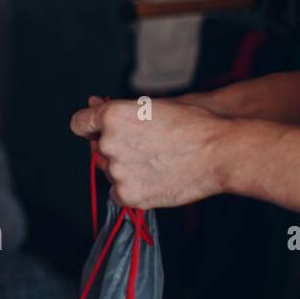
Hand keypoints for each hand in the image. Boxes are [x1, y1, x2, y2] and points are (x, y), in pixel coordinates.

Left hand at [69, 96, 227, 208]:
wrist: (220, 151)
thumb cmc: (192, 124)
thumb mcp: (152, 106)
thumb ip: (117, 109)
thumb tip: (92, 104)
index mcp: (111, 116)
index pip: (79, 124)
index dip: (91, 128)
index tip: (100, 132)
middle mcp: (108, 142)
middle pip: (97, 150)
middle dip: (115, 149)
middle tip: (146, 148)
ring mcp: (117, 170)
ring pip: (110, 172)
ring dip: (125, 169)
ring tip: (158, 162)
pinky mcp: (127, 194)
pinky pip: (117, 193)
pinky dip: (131, 189)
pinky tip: (154, 178)